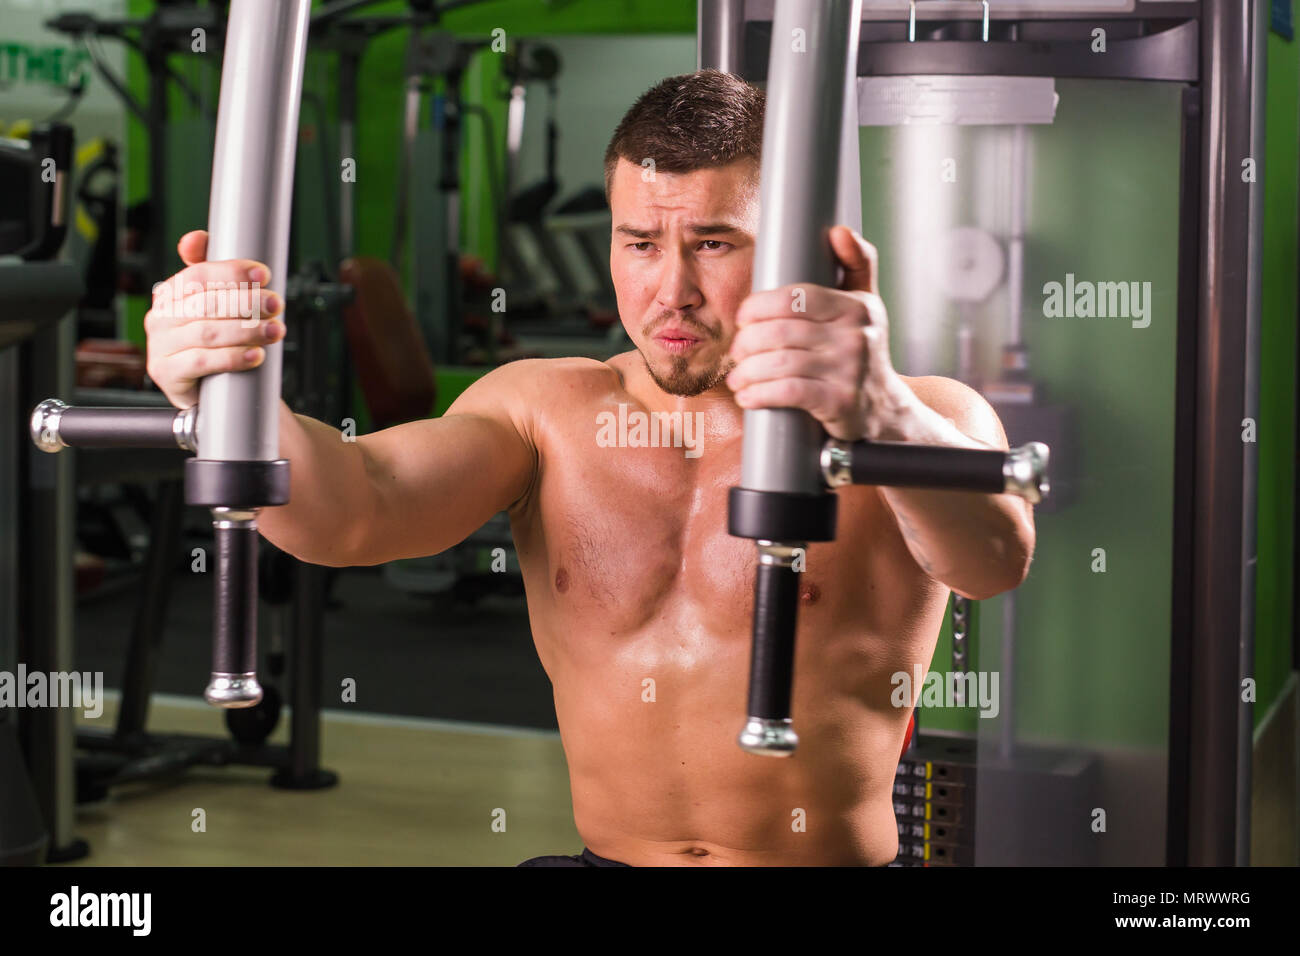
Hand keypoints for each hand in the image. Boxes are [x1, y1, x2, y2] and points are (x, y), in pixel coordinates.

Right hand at [143, 230, 285, 408]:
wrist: (208, 391)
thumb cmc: (212, 343)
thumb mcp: (212, 306)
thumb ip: (210, 273)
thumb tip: (195, 238)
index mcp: (169, 295)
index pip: (197, 276)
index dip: (231, 272)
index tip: (263, 275)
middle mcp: (160, 318)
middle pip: (206, 304)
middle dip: (247, 303)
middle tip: (276, 305)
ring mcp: (160, 347)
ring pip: (207, 332)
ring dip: (247, 330)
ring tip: (275, 330)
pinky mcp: (166, 374)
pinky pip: (202, 362)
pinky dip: (232, 357)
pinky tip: (255, 355)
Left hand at [725, 225, 913, 440]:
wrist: (885, 411)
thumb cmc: (863, 353)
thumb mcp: (867, 308)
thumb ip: (856, 266)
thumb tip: (838, 231)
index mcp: (856, 307)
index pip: (795, 297)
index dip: (758, 306)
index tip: (742, 318)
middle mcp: (856, 336)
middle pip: (781, 331)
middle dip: (747, 342)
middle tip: (736, 352)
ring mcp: (850, 371)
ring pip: (780, 362)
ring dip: (747, 371)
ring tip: (737, 377)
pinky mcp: (840, 403)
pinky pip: (789, 392)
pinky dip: (760, 394)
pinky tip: (748, 395)